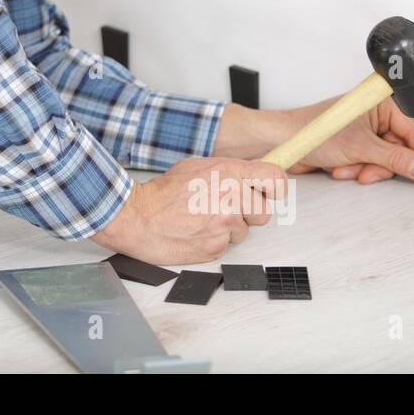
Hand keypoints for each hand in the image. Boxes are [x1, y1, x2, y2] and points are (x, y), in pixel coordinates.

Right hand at [90, 157, 288, 265]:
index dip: (275, 188)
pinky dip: (214, 241)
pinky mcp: (216, 247)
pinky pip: (227, 245)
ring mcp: (225, 224)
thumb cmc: (162, 193)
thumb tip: (250, 178)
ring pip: (244, 231)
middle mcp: (230, 197)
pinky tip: (196, 231)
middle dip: (248, 213)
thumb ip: (228, 172)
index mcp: (228, 173)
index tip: (270, 192)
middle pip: (263, 212)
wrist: (138, 217)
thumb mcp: (197, 167)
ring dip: (228, 228)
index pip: (275, 180)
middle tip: (224, 208)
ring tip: (202, 219)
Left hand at [287, 96, 413, 183]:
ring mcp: (363, 131)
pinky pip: (367, 164)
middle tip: (367, 170)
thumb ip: (394, 159)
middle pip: (398, 149)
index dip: (413, 153)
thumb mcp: (361, 147)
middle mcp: (373, 116)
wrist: (283, 141)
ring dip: (364, 168)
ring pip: (382, 160)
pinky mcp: (353, 146)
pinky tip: (339, 167)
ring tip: (346, 165)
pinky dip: (355, 169)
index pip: (412, 131)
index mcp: (379, 104)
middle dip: (380, 164)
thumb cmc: (312, 130)